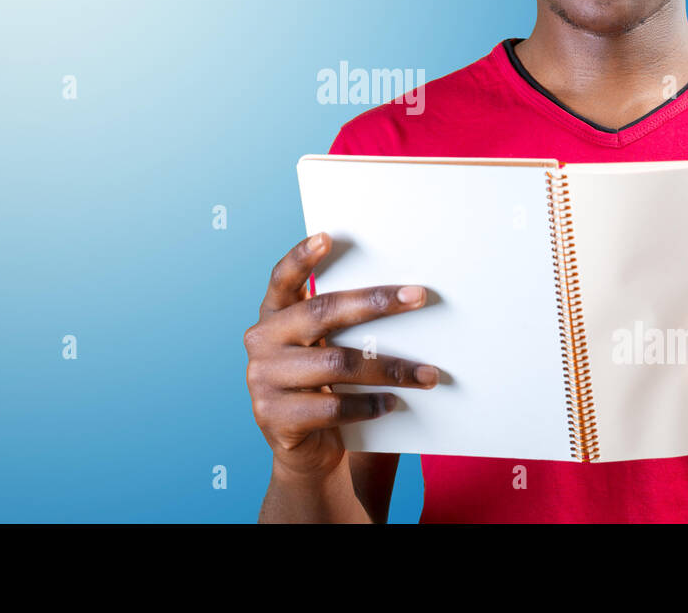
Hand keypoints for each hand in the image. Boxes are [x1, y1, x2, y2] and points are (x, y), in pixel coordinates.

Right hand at [244, 231, 438, 480]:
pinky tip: (393, 403)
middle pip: (322, 313)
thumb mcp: (324, 350)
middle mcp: (261, 342)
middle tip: (417, 297)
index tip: (326, 236)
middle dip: (375, 302)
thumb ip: (338, 326)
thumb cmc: (325, 387)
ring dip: (390, 368)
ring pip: (337, 363)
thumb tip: (400, 297)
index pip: (282, 279)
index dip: (301, 257)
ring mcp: (263, 380)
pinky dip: (370, 404)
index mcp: (273, 316)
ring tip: (426, 374)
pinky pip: (333, 405)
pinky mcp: (275, 417)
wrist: (306, 450)